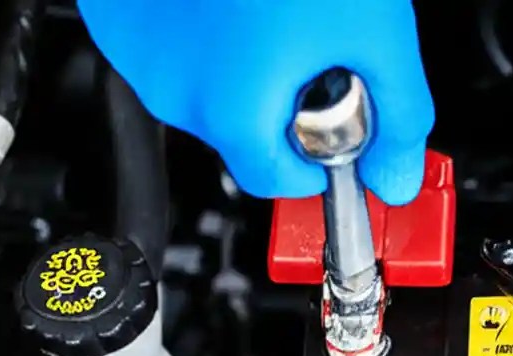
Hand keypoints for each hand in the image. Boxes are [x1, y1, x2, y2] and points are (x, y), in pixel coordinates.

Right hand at [78, 0, 433, 202]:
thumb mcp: (378, 38)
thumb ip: (395, 122)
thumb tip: (396, 177)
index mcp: (232, 112)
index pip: (279, 181)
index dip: (319, 160)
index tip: (339, 130)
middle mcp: (171, 91)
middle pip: (241, 132)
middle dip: (282, 105)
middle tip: (311, 45)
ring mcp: (135, 50)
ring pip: (203, 89)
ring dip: (240, 67)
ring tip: (269, 11)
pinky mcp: (116, 16)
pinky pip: (166, 48)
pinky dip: (199, 33)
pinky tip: (227, 1)